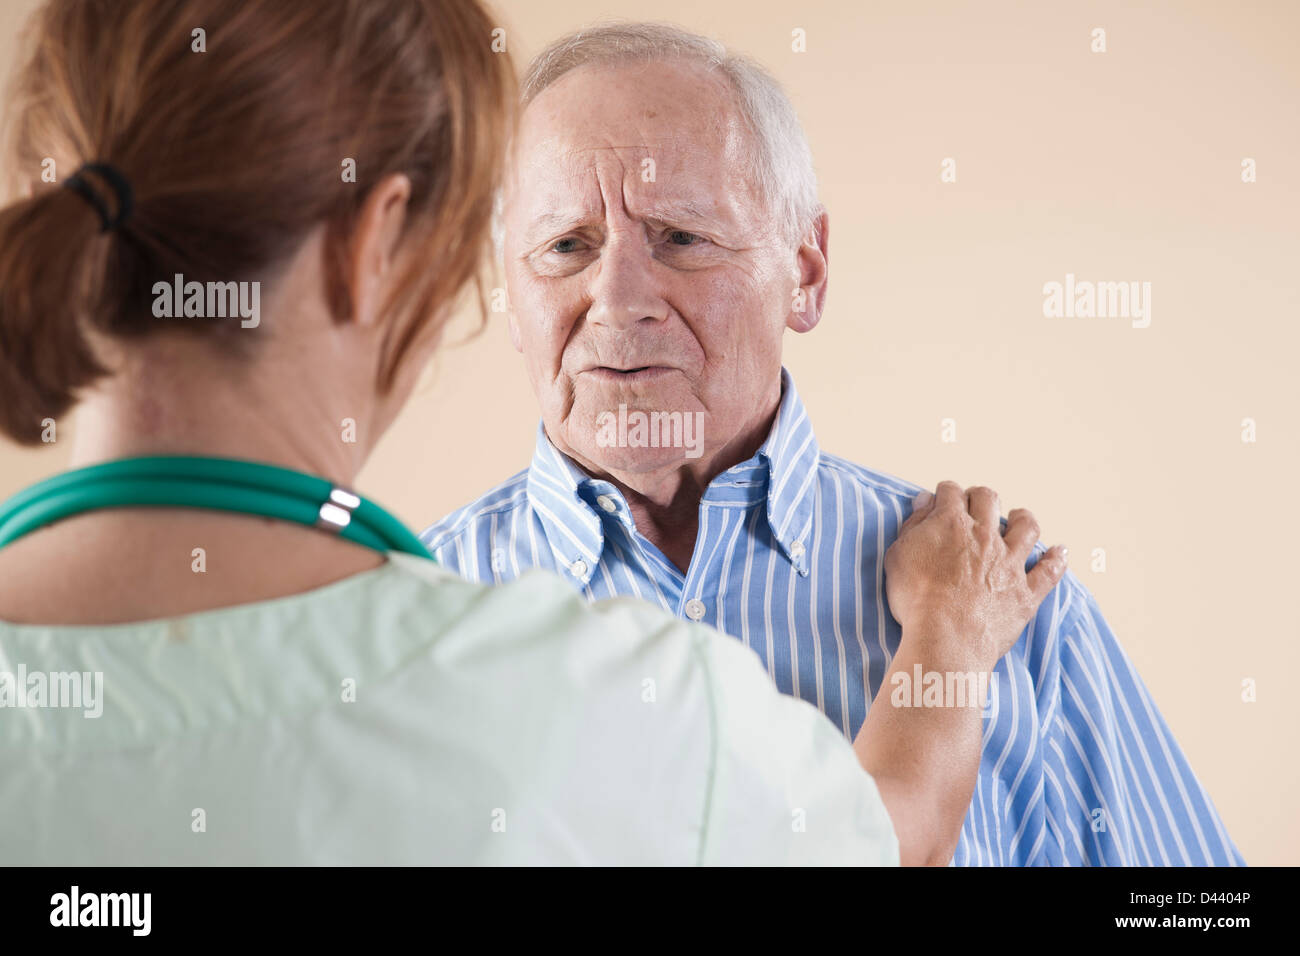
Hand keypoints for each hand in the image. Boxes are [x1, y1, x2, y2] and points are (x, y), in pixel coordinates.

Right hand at [883, 481, 1067, 670]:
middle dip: (980, 497)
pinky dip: (1055, 560)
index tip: (942, 498)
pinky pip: (1049, 572)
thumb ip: (912, 525)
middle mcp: (985, 535)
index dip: (945, 492)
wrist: (946, 637)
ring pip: (1026, 527)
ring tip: (1019, 517)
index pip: (951, 492)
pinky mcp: (1025, 592)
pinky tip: (1059, 552)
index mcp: (951, 523)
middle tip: (974, 505)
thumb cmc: (915, 598)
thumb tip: (923, 500)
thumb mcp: (898, 556)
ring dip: (1023, 518)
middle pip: (989, 499)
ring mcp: (1009, 563)